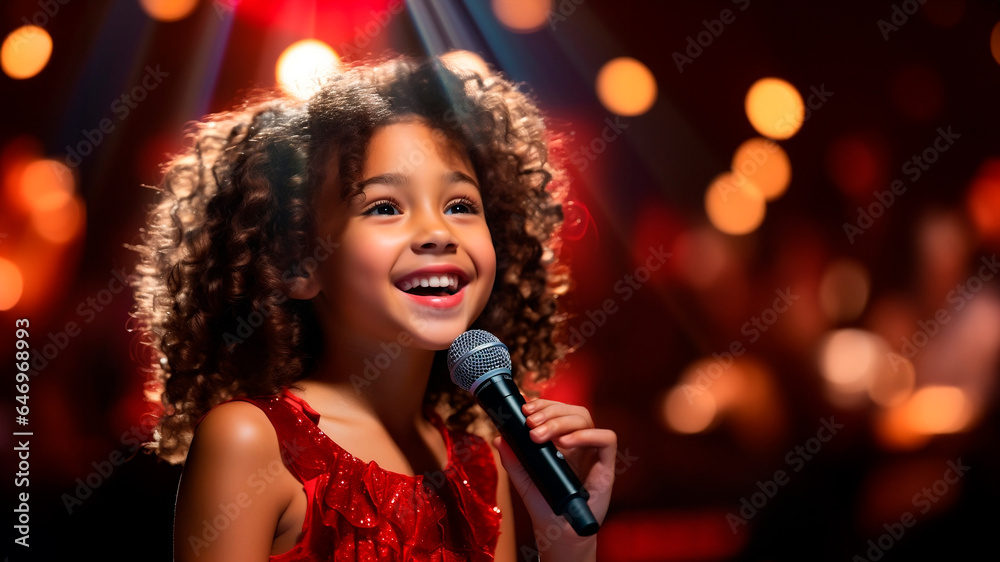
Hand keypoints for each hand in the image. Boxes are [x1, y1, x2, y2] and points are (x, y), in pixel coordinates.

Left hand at [493, 398, 616, 558]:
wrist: (558, 531)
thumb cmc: (545, 504)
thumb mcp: (523, 479)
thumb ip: (513, 459)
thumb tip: (499, 438)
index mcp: (563, 440)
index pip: (559, 410)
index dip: (544, 404)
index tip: (525, 410)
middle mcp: (579, 443)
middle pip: (572, 411)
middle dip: (549, 412)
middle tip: (531, 424)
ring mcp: (593, 453)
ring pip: (586, 419)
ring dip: (561, 421)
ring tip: (541, 435)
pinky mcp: (606, 466)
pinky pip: (607, 439)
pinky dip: (588, 435)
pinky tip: (566, 443)